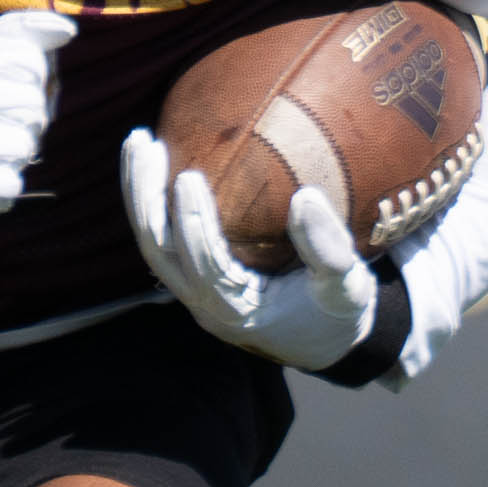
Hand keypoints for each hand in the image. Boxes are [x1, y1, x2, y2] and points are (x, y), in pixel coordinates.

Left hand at [120, 127, 382, 369]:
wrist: (322, 344)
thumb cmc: (336, 314)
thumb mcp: (348, 288)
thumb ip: (329, 249)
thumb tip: (305, 196)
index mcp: (238, 311)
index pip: (204, 265)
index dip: (192, 222)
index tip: (187, 176)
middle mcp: (205, 305)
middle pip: (159, 251)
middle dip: (145, 198)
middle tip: (144, 142)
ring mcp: (194, 294)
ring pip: (153, 245)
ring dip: (140, 195)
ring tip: (138, 142)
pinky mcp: (193, 281)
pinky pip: (164, 241)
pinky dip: (154, 204)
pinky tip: (156, 164)